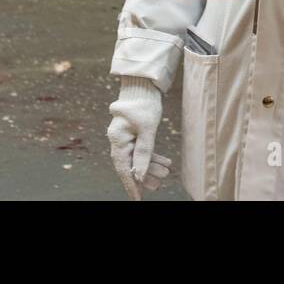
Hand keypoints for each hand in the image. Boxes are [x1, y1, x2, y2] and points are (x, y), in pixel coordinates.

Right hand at [107, 76, 171, 199]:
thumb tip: (139, 174)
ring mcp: (126, 137)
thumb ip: (144, 152)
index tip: (138, 198)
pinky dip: (152, 156)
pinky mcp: (134, 133)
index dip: (131, 184)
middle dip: (145, 176)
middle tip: (158, 186)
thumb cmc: (144, 104)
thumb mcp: (148, 129)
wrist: (144, 85)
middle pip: (130, 164)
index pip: (123, 168)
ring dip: (151, 166)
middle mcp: (119, 140)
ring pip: (137, 157)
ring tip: (165, 174)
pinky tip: (165, 162)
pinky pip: (142, 149)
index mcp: (118, 140)